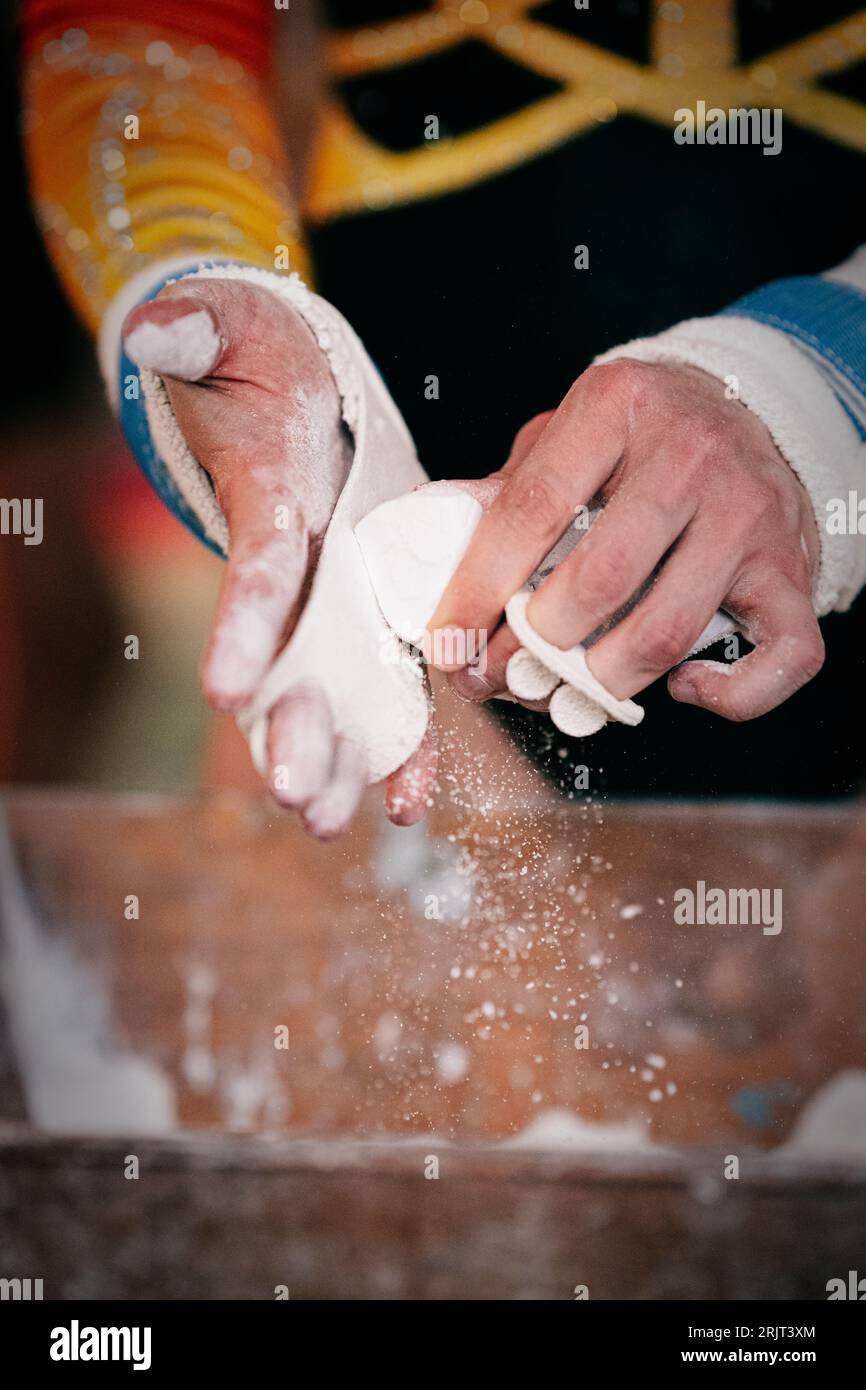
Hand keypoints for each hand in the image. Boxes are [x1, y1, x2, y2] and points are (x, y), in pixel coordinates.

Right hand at [124, 278, 435, 834]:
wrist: (287, 380)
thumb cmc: (254, 354)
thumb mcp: (229, 324)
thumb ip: (198, 330)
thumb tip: (160, 333)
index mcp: (267, 504)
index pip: (257, 573)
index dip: (240, 626)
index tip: (224, 687)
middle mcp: (297, 569)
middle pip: (293, 659)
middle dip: (294, 727)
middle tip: (299, 794)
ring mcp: (336, 594)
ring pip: (340, 689)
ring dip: (341, 756)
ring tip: (335, 821)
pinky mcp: (379, 602)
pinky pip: (396, 677)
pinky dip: (403, 736)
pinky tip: (410, 798)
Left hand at [429, 359, 822, 719]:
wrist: (753, 409)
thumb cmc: (642, 437)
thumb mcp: (568, 434)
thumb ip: (508, 488)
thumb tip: (435, 544)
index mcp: (617, 406)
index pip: (531, 510)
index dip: (478, 589)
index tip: (449, 643)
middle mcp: (691, 454)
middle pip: (599, 580)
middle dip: (536, 646)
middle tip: (506, 674)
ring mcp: (750, 514)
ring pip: (666, 630)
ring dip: (601, 683)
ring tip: (565, 694)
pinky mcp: (794, 569)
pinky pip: (778, 658)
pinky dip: (727, 697)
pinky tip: (680, 686)